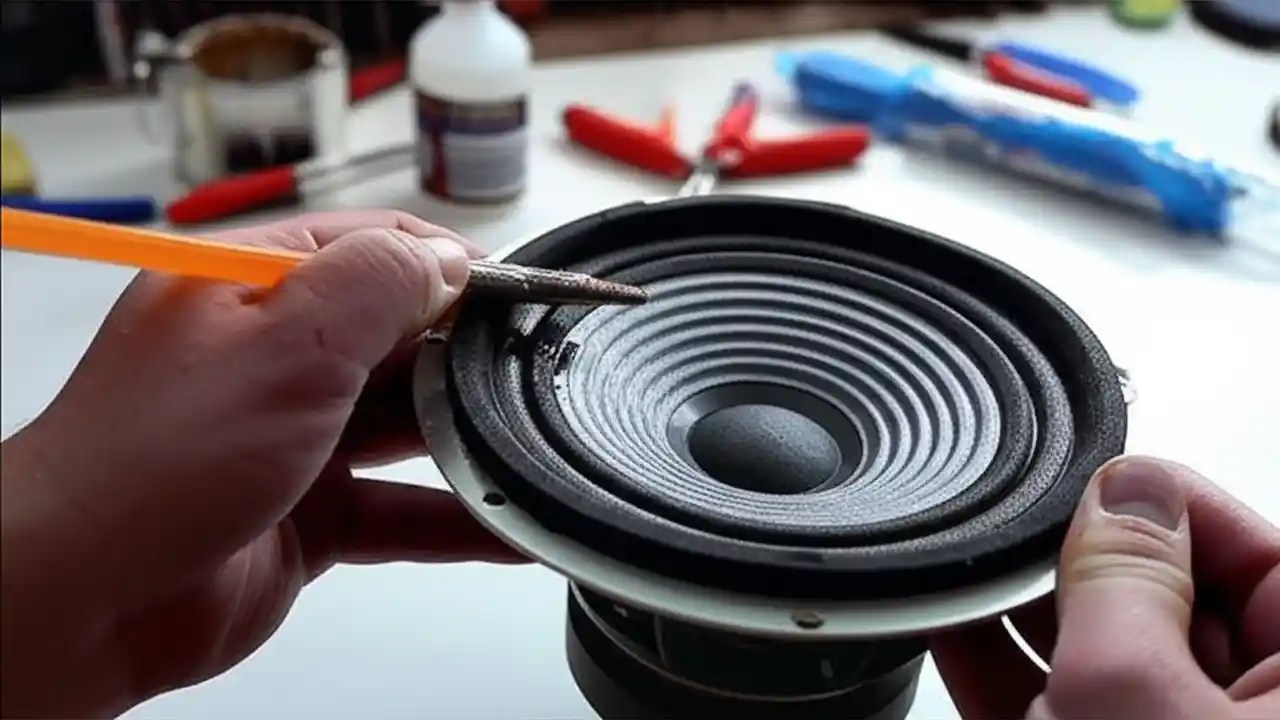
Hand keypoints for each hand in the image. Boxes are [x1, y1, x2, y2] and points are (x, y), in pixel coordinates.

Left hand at [0, 210, 526, 717]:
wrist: (84, 597)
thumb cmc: (151, 462)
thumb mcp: (286, 343)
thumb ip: (377, 286)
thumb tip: (448, 261)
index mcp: (250, 286)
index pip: (370, 247)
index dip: (447, 264)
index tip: (515, 294)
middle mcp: (270, 356)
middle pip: (396, 336)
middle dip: (464, 355)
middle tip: (531, 372)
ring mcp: (291, 436)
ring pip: (403, 426)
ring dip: (466, 438)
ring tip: (532, 444)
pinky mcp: (308, 512)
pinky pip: (398, 509)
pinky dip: (454, 518)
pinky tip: (508, 525)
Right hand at [931, 456, 1278, 719]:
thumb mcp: (1130, 691)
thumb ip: (1125, 577)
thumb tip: (1124, 486)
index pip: (1262, 560)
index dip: (1174, 510)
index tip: (1097, 483)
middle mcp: (1254, 719)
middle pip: (1181, 606)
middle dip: (1091, 566)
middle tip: (1025, 539)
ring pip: (1112, 659)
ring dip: (1034, 615)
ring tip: (974, 575)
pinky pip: (1062, 706)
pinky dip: (1006, 666)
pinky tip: (956, 629)